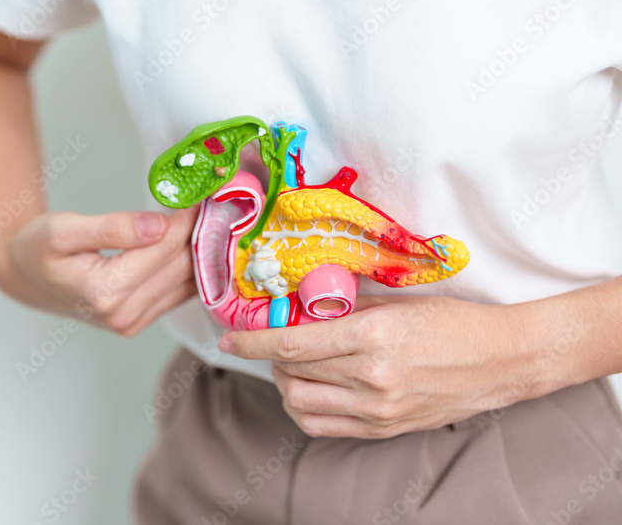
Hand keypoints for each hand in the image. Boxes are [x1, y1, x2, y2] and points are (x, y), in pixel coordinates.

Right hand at [0, 208, 199, 335]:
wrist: (25, 276)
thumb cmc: (37, 249)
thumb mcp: (63, 229)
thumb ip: (111, 228)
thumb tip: (157, 225)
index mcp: (105, 291)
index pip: (164, 247)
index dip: (186, 216)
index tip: (201, 191)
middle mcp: (123, 314)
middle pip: (181, 264)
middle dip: (198, 230)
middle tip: (212, 199)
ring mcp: (133, 322)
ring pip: (188, 280)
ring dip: (200, 248)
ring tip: (207, 217)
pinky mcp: (140, 321)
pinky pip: (180, 293)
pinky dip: (191, 266)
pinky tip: (193, 241)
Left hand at [218, 295, 534, 437]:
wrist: (502, 360)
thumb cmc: (453, 322)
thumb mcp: (396, 302)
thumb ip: (345, 307)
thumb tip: (299, 307)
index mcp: (372, 336)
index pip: (292, 344)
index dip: (253, 340)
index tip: (230, 336)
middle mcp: (371, 377)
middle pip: (290, 374)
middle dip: (268, 358)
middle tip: (269, 342)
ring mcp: (378, 410)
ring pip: (300, 404)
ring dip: (284, 384)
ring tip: (291, 366)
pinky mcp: (385, 429)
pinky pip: (324, 426)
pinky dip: (305, 408)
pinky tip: (311, 389)